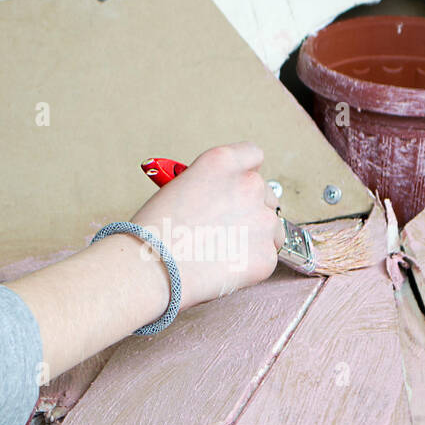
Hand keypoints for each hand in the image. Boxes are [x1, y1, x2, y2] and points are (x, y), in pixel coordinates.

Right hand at [128, 142, 285, 309]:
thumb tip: (220, 203)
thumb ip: (208, 188)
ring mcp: (262, 220)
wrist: (152, 268)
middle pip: (265, 195)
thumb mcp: (177, 189)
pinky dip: (251, 265)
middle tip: (225, 230)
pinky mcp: (266, 254)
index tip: (237, 189)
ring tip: (223, 252)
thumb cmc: (153, 233)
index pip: (252, 155)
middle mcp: (248, 185)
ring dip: (255, 238)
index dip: (243, 176)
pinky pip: (267, 257)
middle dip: (250, 211)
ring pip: (272, 228)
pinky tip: (224, 268)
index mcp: (223, 162)